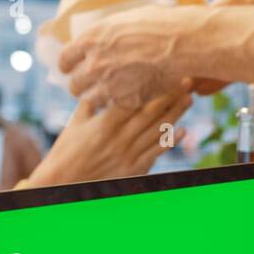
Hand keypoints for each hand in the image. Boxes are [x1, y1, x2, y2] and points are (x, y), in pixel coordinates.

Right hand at [28, 87, 192, 187]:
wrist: (65, 182)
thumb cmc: (67, 151)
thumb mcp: (76, 123)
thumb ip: (90, 103)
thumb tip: (99, 84)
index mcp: (105, 123)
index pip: (132, 100)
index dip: (149, 85)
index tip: (162, 72)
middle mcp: (120, 137)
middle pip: (150, 113)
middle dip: (169, 95)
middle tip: (186, 80)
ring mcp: (129, 153)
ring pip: (157, 130)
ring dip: (175, 114)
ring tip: (188, 99)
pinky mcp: (134, 168)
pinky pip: (156, 153)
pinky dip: (169, 141)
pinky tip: (182, 130)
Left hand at [59, 5, 202, 110]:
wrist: (180, 44)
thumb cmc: (158, 25)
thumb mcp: (123, 19)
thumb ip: (106, 33)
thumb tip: (101, 36)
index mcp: (90, 41)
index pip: (65, 59)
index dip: (67, 66)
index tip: (69, 69)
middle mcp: (94, 65)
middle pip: (74, 85)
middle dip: (80, 86)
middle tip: (87, 85)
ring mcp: (110, 86)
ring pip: (92, 101)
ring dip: (97, 98)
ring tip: (107, 95)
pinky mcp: (127, 101)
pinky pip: (116, 106)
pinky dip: (121, 103)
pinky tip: (129, 96)